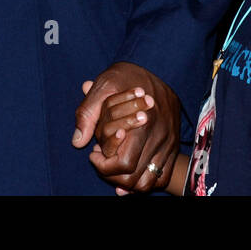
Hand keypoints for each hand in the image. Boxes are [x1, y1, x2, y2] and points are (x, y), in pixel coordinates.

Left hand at [73, 63, 179, 194]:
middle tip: (102, 161)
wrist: (158, 66)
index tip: (93, 153)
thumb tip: (77, 142)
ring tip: (114, 169)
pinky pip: (162, 176)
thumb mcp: (104, 85)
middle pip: (135, 177)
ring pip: (149, 182)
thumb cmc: (127, 76)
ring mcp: (169, 143)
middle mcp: (160, 137)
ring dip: (129, 182)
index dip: (103, 165)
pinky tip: (130, 175)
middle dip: (113, 175)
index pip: (123, 163)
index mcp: (143, 123)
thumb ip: (88, 113)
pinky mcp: (173, 146)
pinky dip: (145, 180)